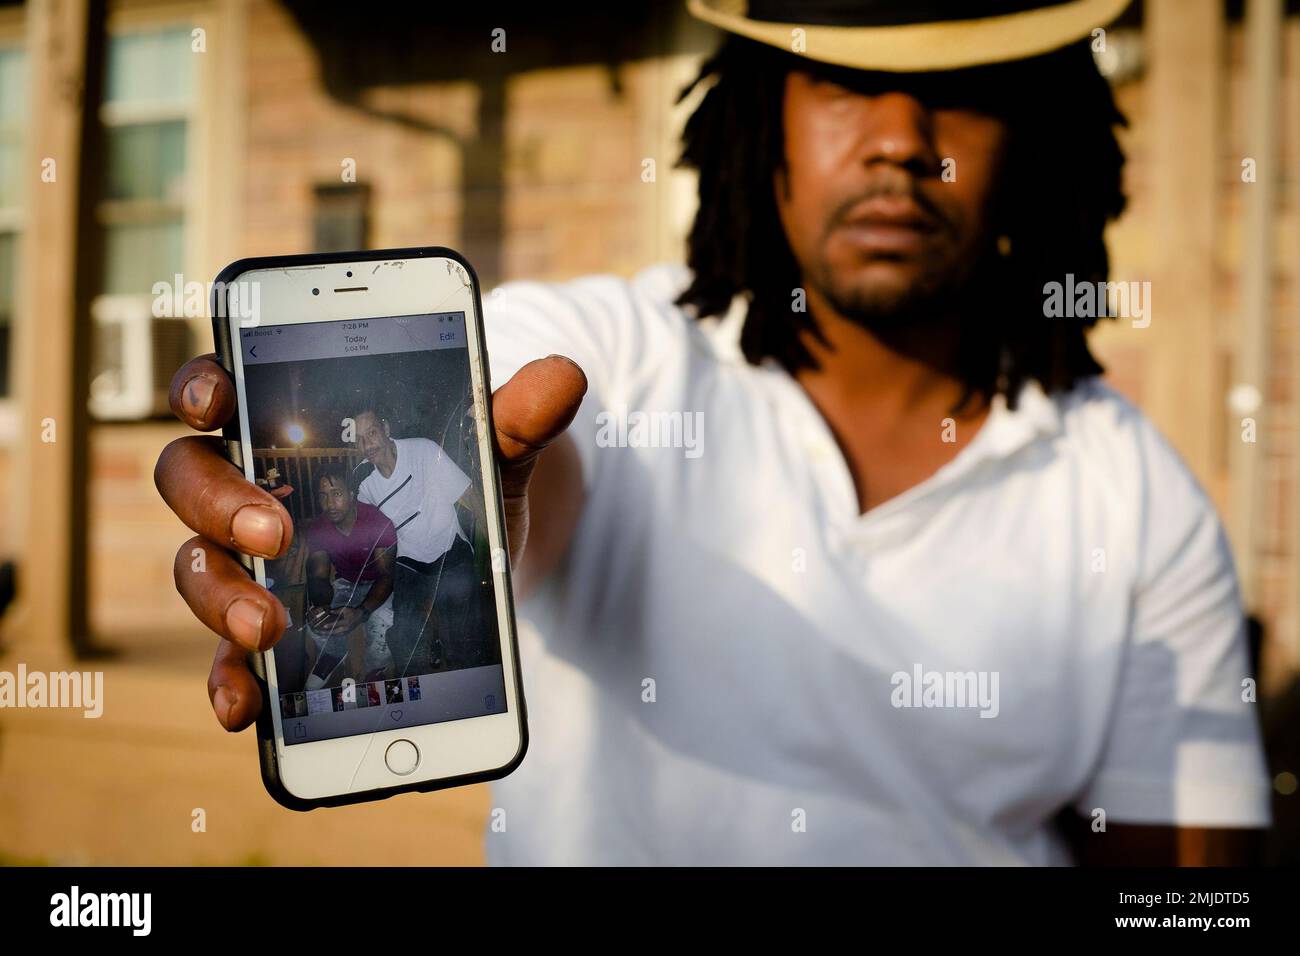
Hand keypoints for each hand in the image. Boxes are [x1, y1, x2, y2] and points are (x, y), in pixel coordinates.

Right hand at [155, 352, 586, 731]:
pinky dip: (228, 680)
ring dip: (220, 595)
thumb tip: (568, 377)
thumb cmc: (462, 488)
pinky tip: (245, 706)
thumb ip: (515, 420)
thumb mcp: (491, 456)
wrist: (479, 562)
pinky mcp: (272, 630)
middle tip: (274, 530)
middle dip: (219, 502)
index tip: (214, 397)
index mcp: (292, 423)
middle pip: (190, 478)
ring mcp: (254, 563)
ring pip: (198, 566)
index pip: (220, 386)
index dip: (201, 385)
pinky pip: (227, 656)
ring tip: (268, 627)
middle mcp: (255, 487)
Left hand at [326, 606, 364, 634]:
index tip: (324, 626)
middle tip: (320, 632)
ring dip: (329, 634)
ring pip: (337, 634)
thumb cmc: (352, 611)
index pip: (336, 624)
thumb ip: (337, 611)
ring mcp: (347, 631)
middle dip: (327, 632)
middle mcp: (346, 627)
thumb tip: (329, 611)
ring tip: (323, 634)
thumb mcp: (345, 609)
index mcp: (346, 621)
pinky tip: (329, 634)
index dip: (330, 625)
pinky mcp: (347, 632)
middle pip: (335, 631)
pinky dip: (334, 634)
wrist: (360, 616)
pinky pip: (339, 635)